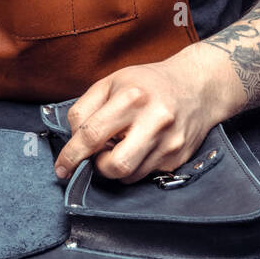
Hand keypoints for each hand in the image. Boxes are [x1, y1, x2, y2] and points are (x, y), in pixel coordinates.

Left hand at [51, 42, 243, 184]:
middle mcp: (154, 121)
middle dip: (99, 167)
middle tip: (100, 153)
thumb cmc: (148, 83)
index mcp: (132, 98)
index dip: (71, 156)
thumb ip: (85, 109)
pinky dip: (136, 166)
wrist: (198, 86)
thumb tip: (73, 140)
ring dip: (117, 167)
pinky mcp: (178, 158)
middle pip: (115, 165)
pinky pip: (146, 175)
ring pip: (129, 176)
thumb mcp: (111, 82)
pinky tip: (141, 146)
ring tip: (123, 144)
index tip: (61, 168)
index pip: (92, 135)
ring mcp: (170, 142)